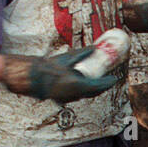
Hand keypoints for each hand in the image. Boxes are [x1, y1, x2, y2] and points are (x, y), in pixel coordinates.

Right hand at [3, 49, 117, 102]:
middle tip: (109, 79)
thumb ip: (81, 54)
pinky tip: (85, 84)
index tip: (115, 78)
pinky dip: (84, 90)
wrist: (32, 77)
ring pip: (86, 95)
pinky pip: (78, 95)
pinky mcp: (63, 99)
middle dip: (103, 87)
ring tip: (100, 81)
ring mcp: (68, 98)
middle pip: (94, 92)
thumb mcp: (66, 59)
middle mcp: (75, 94)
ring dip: (94, 89)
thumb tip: (94, 48)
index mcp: (77, 85)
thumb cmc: (48, 67)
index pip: (99, 86)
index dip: (108, 82)